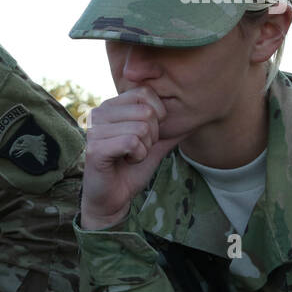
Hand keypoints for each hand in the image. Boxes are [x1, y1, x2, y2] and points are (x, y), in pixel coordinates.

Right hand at [80, 87, 181, 229]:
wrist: (113, 198)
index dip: (157, 114)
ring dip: (144, 148)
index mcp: (111, 107)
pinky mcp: (95, 148)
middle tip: (138, 149)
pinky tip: (126, 162)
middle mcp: (99, 113)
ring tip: (130, 156)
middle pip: (146, 112)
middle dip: (152, 136)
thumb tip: (197, 118)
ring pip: (141, 128)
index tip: (148, 135)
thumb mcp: (155, 146)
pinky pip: (132, 142)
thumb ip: (170, 130)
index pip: (144, 93)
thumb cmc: (130, 170)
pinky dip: (138, 156)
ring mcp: (94, 130)